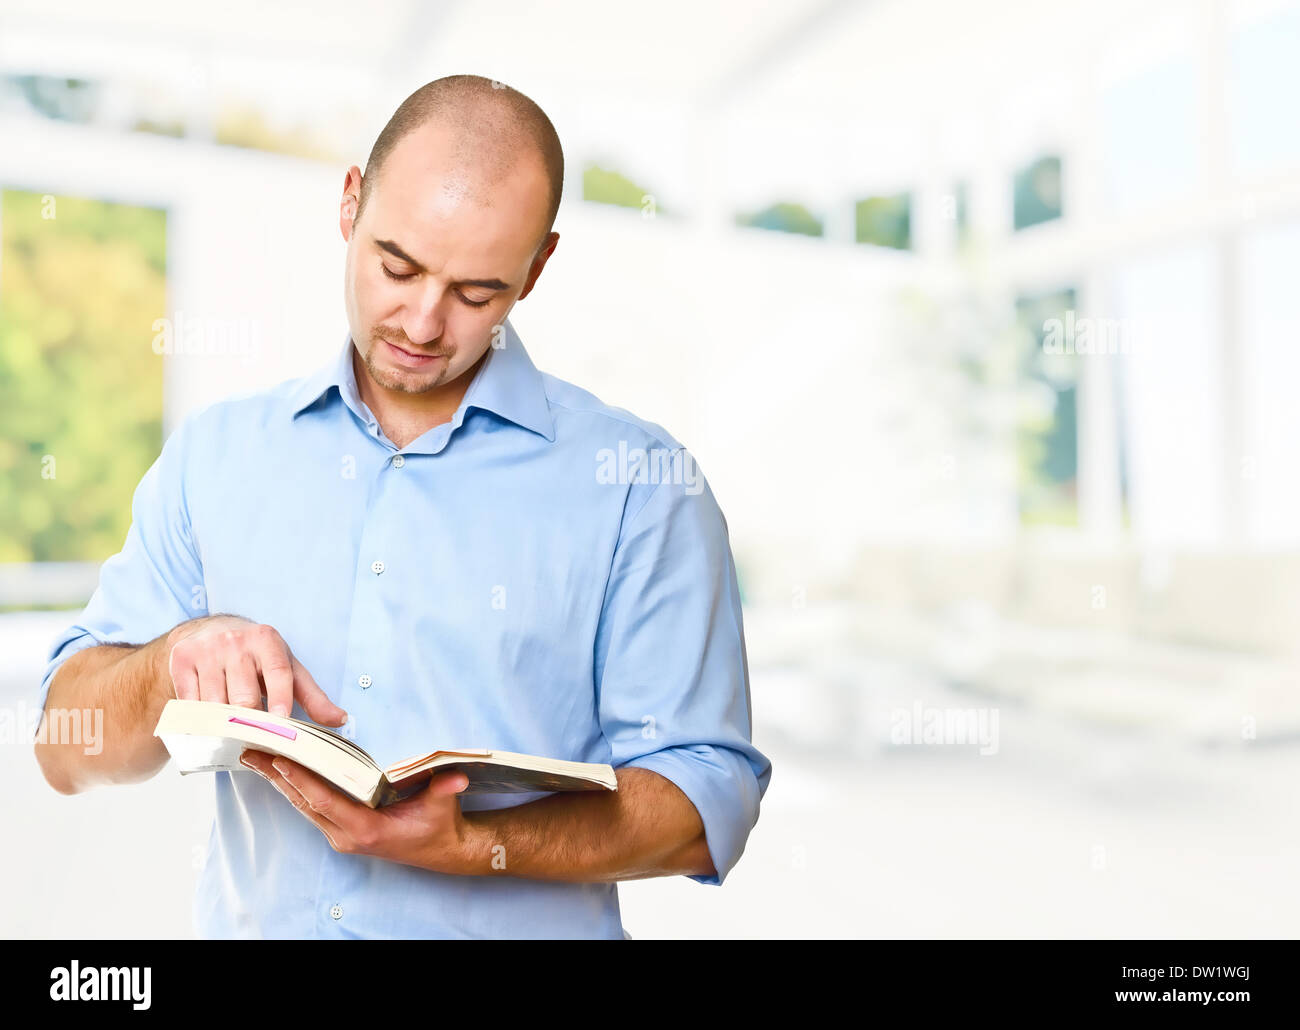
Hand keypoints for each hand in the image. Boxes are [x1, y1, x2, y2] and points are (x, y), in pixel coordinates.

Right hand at [166, 615, 346, 724]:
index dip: (281, 699)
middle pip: (244, 695)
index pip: (278, 673)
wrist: (210, 632)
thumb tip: (340, 721)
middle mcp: (236, 642)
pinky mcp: (182, 660)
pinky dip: (199, 718)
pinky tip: (207, 722)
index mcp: (267, 640)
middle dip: (251, 722)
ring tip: (231, 732)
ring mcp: (206, 650)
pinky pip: (189, 701)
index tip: (281, 722)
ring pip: (215, 703)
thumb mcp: (288, 669)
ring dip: (223, 724)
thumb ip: (313, 697)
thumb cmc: (257, 657)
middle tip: (255, 739)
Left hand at [238, 750, 472, 872]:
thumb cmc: (439, 827)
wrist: (442, 851)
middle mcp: (346, 835)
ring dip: (278, 782)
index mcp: (366, 829)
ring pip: (303, 805)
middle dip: (276, 776)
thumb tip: (457, 776)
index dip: (301, 779)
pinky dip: (293, 788)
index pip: (325, 800)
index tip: (279, 760)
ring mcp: (341, 835)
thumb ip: (445, 789)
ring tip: (255, 758)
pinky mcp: (341, 831)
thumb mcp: (443, 806)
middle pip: (304, 802)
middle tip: (251, 752)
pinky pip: (311, 807)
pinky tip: (278, 773)